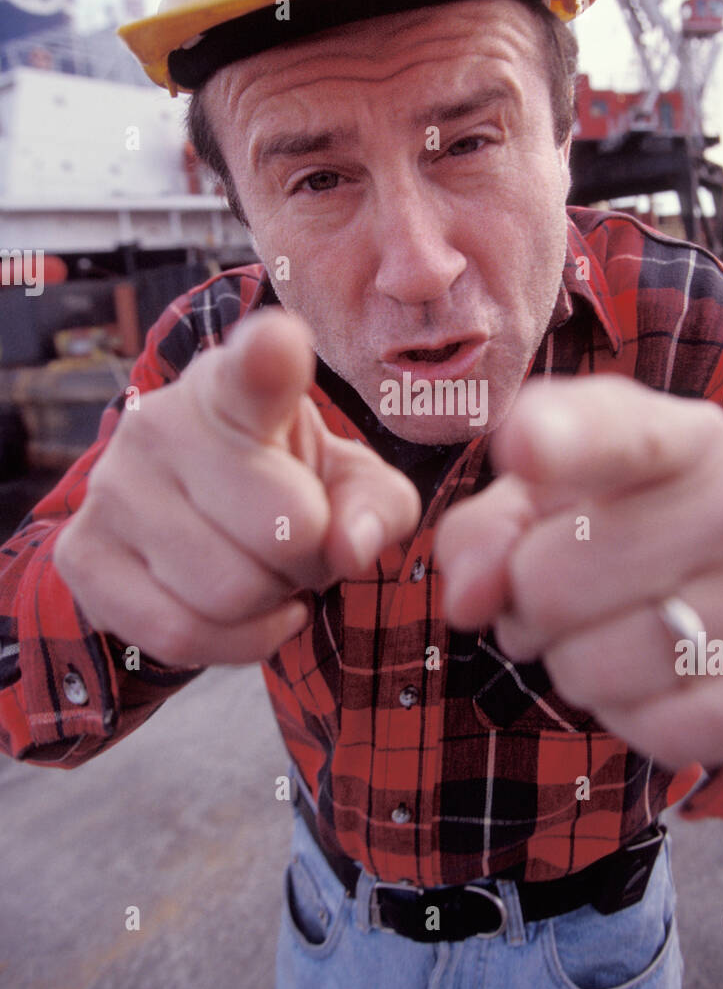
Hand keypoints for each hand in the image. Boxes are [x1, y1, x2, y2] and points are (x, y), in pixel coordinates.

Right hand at [54, 309, 419, 666]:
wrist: (205, 525)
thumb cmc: (294, 491)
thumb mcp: (356, 489)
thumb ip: (376, 508)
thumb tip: (348, 548)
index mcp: (237, 384)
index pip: (255, 368)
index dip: (270, 359)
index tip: (280, 345)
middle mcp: (161, 420)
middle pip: (280, 528)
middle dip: (310, 558)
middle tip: (297, 546)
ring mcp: (112, 487)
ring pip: (228, 593)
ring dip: (270, 603)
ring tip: (264, 572)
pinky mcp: (81, 554)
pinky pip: (178, 634)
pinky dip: (233, 643)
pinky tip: (246, 615)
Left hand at [434, 375, 722, 769]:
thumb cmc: (619, 539)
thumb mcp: (542, 511)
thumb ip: (484, 534)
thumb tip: (469, 597)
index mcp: (685, 439)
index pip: (621, 433)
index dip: (560, 441)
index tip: (522, 446)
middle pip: (554, 581)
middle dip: (529, 609)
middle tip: (563, 602)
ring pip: (598, 668)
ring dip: (574, 670)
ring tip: (610, 638)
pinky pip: (665, 734)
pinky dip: (634, 723)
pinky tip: (659, 685)